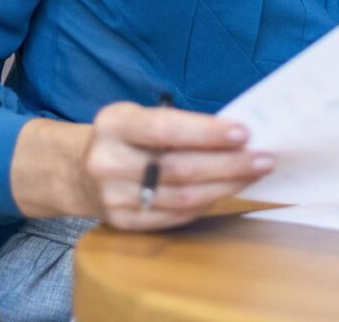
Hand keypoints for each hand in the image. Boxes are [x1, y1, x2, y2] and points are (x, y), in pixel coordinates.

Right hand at [81, 101, 274, 229]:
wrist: (75, 170)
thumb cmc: (125, 137)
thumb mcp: (140, 117)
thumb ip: (179, 124)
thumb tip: (238, 134)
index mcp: (113, 124)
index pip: (165, 129)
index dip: (207, 132)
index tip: (244, 133)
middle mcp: (108, 161)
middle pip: (178, 168)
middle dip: (228, 163)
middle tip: (264, 158)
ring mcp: (112, 197)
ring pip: (181, 197)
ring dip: (225, 186)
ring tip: (253, 174)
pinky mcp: (121, 222)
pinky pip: (174, 216)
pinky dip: (205, 204)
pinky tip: (226, 192)